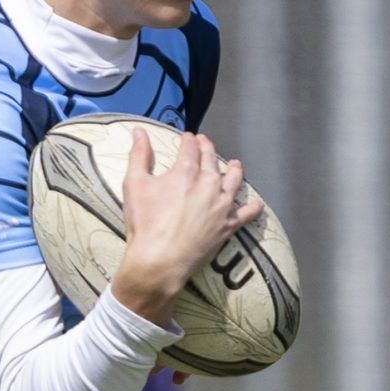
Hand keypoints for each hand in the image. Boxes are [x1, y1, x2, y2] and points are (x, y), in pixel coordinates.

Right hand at [112, 128, 265, 324]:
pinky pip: (247, 213)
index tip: (187, 137)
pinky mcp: (229, 224)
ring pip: (234, 179)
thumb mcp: (133, 185)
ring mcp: (222, 203)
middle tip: (204, 144)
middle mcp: (209, 182)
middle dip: (207, 148)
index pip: (190, 147)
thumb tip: (139, 131)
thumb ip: (138, 155)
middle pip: (212, 158)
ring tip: (234, 164)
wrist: (159, 259)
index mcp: (186, 171)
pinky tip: (256, 204)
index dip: (188, 139)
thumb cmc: (144, 223)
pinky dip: (252, 207)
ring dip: (234, 169)